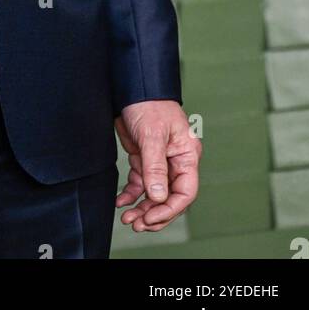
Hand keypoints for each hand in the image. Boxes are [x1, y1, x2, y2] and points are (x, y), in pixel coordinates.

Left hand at [114, 100, 201, 231]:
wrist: (132, 85)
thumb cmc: (149, 103)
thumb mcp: (152, 135)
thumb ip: (156, 166)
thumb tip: (159, 196)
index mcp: (187, 156)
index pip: (185, 192)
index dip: (169, 209)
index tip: (151, 218)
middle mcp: (176, 162)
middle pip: (169, 197)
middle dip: (154, 213)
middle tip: (136, 223)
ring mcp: (159, 161)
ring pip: (154, 193)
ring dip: (141, 207)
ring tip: (127, 218)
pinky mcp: (143, 158)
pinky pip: (140, 183)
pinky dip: (131, 194)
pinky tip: (121, 202)